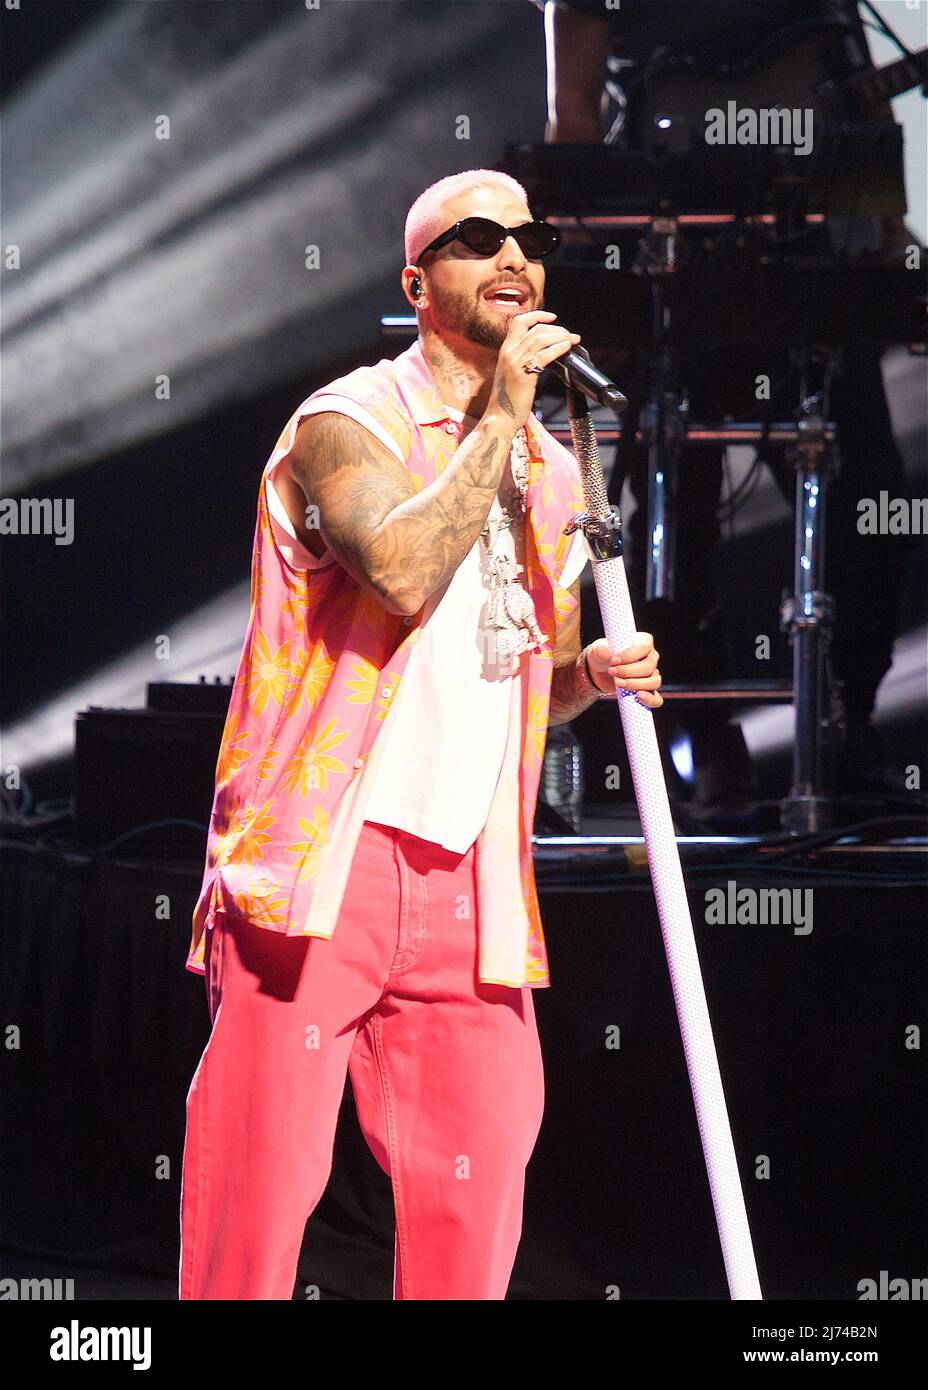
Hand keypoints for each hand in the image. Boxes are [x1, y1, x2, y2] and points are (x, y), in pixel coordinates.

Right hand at [487, 310, 580, 430]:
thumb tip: (544, 352)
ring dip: (560, 336)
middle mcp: (508, 353)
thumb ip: (523, 360)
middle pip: (534, 329)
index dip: (537, 315)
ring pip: (540, 339)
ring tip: (571, 340)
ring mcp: (514, 363)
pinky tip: (566, 348)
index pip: (519, 322)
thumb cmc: (508, 400)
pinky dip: (558, 348)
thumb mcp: (512, 373)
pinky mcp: (523, 375)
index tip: (553, 317)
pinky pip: (544, 355)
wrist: (500, 417)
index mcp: (505, 350)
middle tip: (568, 334)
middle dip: (555, 328)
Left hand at [585, 634, 662, 708]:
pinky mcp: (649, 692)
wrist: (601, 675)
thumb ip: (599, 650)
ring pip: (653, 681)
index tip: (613, 660)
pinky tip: (637, 696)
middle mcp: (651, 658)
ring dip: (635, 684)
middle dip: (628, 671)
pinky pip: (656, 699)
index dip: (629, 655)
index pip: (644, 647)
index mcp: (644, 643)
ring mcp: (652, 676)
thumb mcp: (597, 652)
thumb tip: (605, 651)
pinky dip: (649, 699)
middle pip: (649, 667)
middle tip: (611, 672)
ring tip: (618, 683)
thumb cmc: (603, 658)